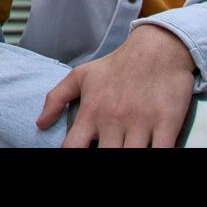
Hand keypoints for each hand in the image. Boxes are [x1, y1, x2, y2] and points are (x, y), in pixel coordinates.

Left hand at [39, 24, 196, 147]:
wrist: (157, 48)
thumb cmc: (117, 65)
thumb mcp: (81, 76)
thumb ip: (56, 99)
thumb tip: (40, 124)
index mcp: (91, 112)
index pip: (72, 148)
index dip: (70, 157)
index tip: (76, 157)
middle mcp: (113, 120)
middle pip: (105, 157)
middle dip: (103, 158)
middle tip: (104, 150)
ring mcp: (141, 123)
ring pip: (131, 157)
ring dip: (127, 157)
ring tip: (124, 148)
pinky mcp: (166, 124)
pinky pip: (161, 152)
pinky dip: (156, 155)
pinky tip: (150, 151)